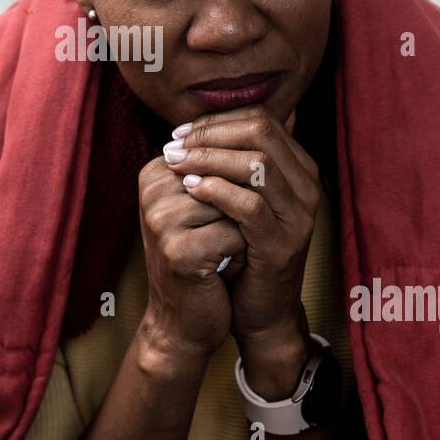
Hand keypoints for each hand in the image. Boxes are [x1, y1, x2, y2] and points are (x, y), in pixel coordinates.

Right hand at [136, 155, 245, 360]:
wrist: (183, 321)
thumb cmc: (202, 258)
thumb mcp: (208, 204)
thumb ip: (227, 164)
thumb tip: (287, 118)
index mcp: (157, 170)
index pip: (223, 153)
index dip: (238, 186)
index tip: (216, 216)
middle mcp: (153, 189)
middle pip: (230, 176)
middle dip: (243, 206)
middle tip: (222, 237)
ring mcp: (161, 219)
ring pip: (238, 202)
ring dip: (245, 229)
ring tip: (221, 250)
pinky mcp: (177, 250)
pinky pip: (237, 234)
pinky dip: (242, 251)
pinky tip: (223, 266)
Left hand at [162, 104, 320, 354]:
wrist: (260, 310)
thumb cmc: (243, 249)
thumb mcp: (238, 199)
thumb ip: (228, 163)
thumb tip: (192, 126)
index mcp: (299, 169)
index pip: (261, 120)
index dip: (217, 121)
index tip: (181, 133)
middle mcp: (306, 187)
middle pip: (261, 133)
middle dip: (211, 134)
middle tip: (174, 146)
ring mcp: (298, 216)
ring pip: (257, 164)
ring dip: (209, 158)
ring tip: (175, 164)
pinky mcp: (282, 245)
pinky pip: (250, 205)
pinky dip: (217, 191)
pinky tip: (191, 189)